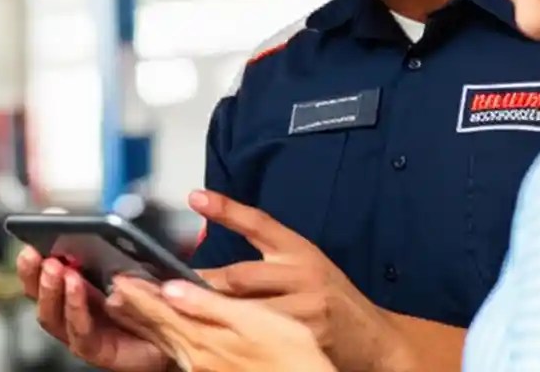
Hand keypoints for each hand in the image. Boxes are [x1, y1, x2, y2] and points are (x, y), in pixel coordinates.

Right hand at [16, 245, 171, 371]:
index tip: (32, 234)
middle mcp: (73, 308)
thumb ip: (118, 247)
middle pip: (39, 294)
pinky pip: (80, 333)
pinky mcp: (98, 350)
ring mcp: (82, 331)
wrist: (182, 330)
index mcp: (77, 283)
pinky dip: (76, 310)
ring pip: (52, 315)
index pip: (44, 271)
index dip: (34, 255)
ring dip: (52, 290)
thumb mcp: (138, 262)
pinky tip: (78, 288)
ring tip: (58, 268)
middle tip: (36, 252)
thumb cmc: (158, 297)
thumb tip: (100, 224)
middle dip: (33, 272)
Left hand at [113, 275, 335, 371]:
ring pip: (170, 342)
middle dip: (136, 308)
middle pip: (161, 327)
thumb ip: (212, 304)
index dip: (140, 292)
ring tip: (127, 307)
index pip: (165, 308)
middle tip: (112, 290)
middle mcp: (203, 356)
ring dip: (146, 324)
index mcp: (210, 337)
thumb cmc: (302, 348)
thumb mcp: (260, 320)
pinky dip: (167, 338)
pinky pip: (183, 353)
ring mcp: (210, 369)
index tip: (119, 277)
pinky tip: (167, 333)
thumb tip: (174, 287)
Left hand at [190, 191, 404, 371]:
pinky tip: (209, 343)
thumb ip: (260, 246)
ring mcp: (305, 308)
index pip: (259, 223)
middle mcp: (303, 274)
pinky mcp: (305, 338)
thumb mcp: (302, 260)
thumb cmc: (330, 296)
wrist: (372, 338)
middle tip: (167, 286)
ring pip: (246, 309)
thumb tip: (203, 224)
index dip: (226, 208)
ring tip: (178, 313)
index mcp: (299, 250)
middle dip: (202, 283)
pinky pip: (259, 338)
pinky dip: (232, 339)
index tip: (196, 196)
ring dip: (210, 313)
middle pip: (242, 274)